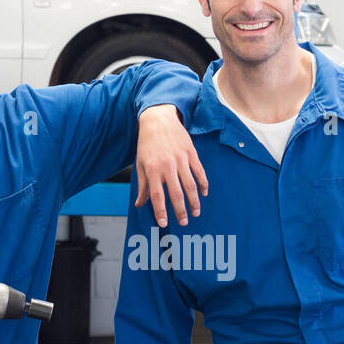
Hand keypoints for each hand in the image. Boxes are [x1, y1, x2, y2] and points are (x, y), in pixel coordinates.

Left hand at [134, 104, 207, 227]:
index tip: (164, 223)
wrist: (158, 119)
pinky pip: (199, 172)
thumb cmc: (147, 143)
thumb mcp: (140, 164)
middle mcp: (167, 165)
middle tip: (184, 222)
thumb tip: (140, 204)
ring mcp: (181, 159)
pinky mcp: (191, 153)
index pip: (157, 196)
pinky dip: (203, 184)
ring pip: (190, 185)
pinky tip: (204, 194)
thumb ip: (142, 186)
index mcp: (152, 169)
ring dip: (194, 201)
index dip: (161, 211)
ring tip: (195, 212)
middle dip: (180, 211)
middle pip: (176, 194)